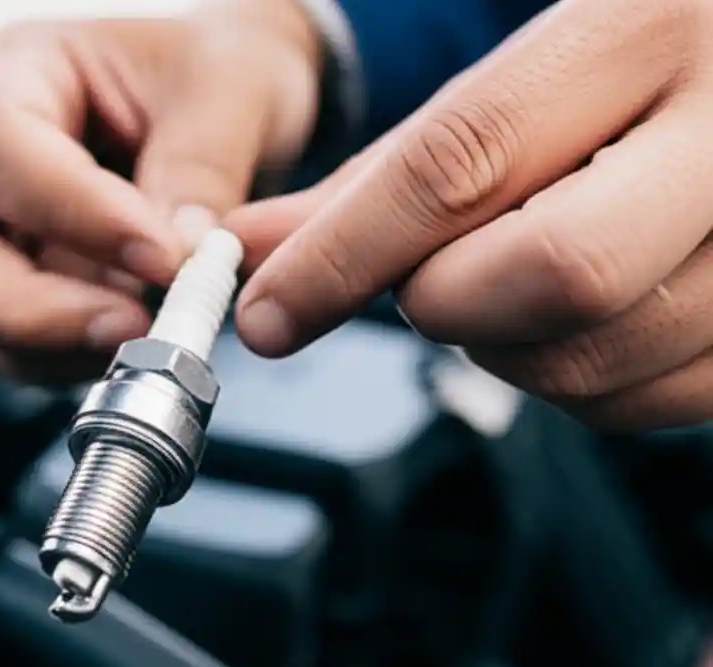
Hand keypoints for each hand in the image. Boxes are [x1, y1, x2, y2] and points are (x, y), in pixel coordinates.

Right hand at [0, 2, 321, 381]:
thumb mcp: (232, 93)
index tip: (164, 261)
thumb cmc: (214, 77)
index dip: (73, 215)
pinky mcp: (5, 292)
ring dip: (54, 347)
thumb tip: (181, 262)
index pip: (0, 149)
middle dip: (29, 311)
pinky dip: (68, 362)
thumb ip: (203, 171)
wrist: (225, 110)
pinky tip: (135, 343)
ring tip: (151, 334)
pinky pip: (9, 349)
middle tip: (134, 328)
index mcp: (16, 72)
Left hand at [230, 0, 712, 429]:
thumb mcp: (513, 89)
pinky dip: (573, 384)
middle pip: (555, 270)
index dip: (347, 252)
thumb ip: (378, 177)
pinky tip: (574, 320)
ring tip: (510, 284)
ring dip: (506, 351)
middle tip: (429, 280)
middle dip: (447, 301)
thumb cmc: (627, 72)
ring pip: (599, 356)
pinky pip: (647, 403)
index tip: (268, 313)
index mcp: (644, 27)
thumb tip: (246, 247)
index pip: (467, 157)